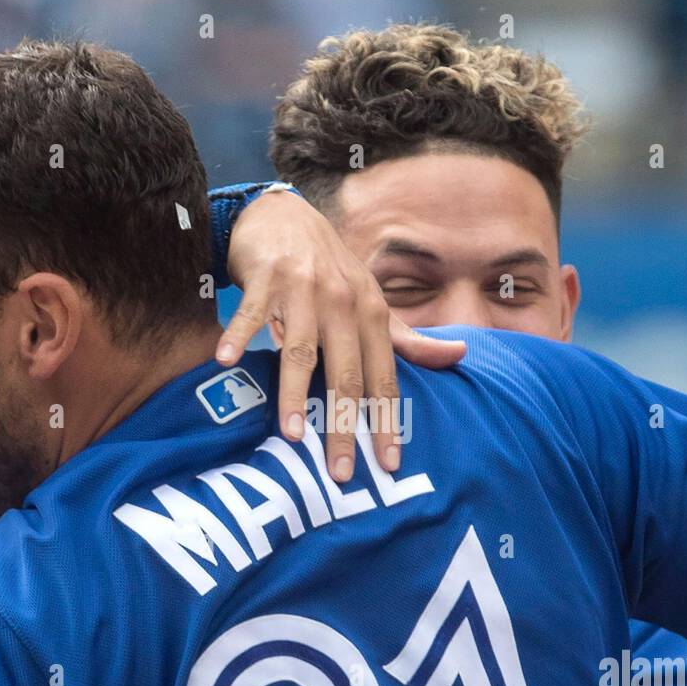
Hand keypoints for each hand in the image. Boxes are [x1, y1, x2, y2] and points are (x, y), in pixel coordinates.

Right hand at [220, 189, 464, 481]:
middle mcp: (342, 303)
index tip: (388, 464)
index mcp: (372, 313)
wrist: (285, 214)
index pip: (383, 377)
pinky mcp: (265, 277)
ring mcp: (302, 289)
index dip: (387, 421)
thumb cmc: (331, 269)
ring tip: (292, 435)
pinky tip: (226, 362)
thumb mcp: (372, 300)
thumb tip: (460, 356)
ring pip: (299, 350)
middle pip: (345, 373)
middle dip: (343, 425)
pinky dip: (238, 336)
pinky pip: (250, 312)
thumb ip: (409, 338)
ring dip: (293, 393)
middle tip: (341, 472)